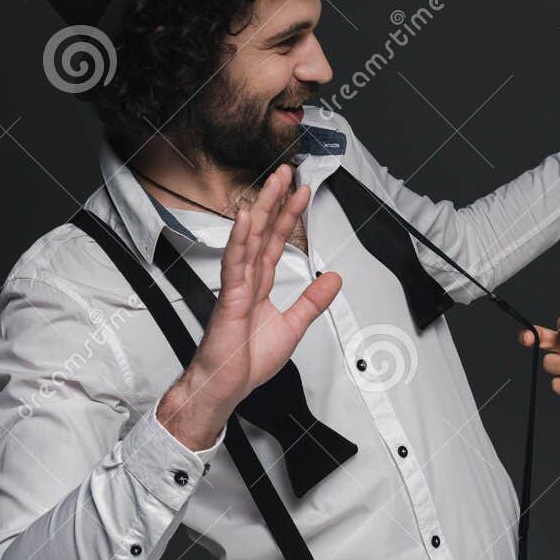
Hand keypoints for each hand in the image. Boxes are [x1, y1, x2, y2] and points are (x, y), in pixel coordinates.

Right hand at [159, 164, 341, 448]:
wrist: (225, 387)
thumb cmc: (246, 361)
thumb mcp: (293, 327)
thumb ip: (312, 302)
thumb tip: (334, 279)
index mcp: (260, 285)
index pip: (277, 242)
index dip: (289, 216)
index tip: (301, 193)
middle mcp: (247, 280)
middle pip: (263, 231)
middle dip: (275, 200)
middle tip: (286, 172)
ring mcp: (237, 287)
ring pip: (250, 239)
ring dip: (261, 209)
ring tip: (272, 183)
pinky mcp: (229, 299)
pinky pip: (235, 264)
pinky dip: (240, 240)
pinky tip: (245, 219)